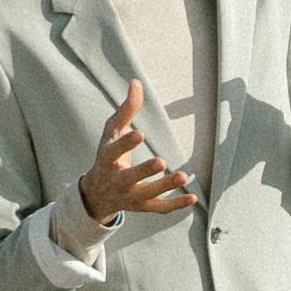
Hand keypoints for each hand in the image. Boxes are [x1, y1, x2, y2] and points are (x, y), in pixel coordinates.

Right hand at [79, 75, 198, 226]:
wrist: (97, 193)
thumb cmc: (108, 155)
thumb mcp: (111, 131)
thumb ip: (126, 109)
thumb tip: (136, 82)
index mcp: (106, 160)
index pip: (113, 152)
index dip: (125, 144)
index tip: (140, 133)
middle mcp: (116, 181)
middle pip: (129, 178)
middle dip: (143, 171)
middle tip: (160, 161)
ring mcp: (130, 196)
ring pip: (147, 194)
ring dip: (165, 186)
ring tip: (184, 176)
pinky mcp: (143, 206)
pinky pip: (159, 208)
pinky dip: (176, 205)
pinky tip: (193, 197)